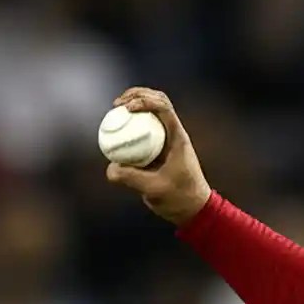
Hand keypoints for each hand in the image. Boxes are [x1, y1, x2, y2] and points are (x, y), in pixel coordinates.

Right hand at [105, 87, 211, 226]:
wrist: (193, 208)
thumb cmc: (179, 198)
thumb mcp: (154, 190)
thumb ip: (132, 178)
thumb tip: (110, 168)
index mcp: (178, 138)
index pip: (164, 107)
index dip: (144, 100)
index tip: (125, 108)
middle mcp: (173, 133)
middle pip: (158, 100)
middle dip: (137, 95)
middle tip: (117, 104)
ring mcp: (167, 139)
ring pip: (152, 111)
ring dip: (135, 104)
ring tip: (116, 110)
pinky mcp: (159, 147)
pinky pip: (145, 128)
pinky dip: (132, 123)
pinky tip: (117, 128)